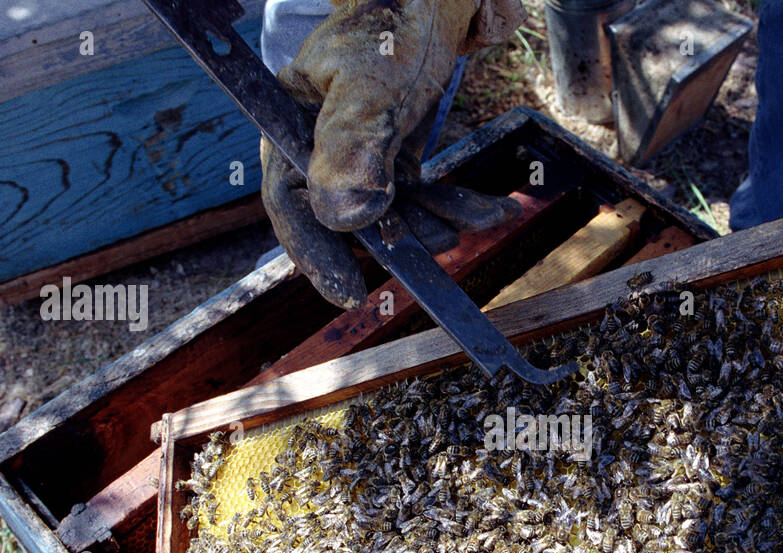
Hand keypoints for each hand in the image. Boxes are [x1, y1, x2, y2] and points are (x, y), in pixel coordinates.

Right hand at [262, 0, 525, 308]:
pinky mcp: (392, 154)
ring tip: (481, 217)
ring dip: (437, 224)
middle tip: (443, 244)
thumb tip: (345, 217)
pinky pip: (419, 194)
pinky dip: (454, 204)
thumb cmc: (392, 20)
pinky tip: (491, 209)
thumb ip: (352, 145)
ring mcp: (358, 154)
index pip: (291, 205)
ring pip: (392, 213)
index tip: (350, 294)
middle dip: (399, 237)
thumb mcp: (369, 82)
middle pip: (348, 217)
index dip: (318, 254)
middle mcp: (318, 149)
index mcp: (291, 130)